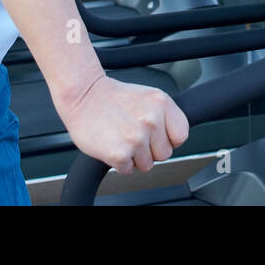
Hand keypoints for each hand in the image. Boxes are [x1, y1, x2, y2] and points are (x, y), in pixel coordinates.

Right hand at [57, 74, 189, 173]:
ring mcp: (136, 138)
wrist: (83, 95)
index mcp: (162, 103)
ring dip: (134, 157)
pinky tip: (113, 144)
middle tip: (134, 135)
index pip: (181, 135)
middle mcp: (151, 120)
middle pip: (165, 153)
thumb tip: (175, 137)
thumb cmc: (113, 98)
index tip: (157, 135)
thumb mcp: (148, 97)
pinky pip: (128, 169)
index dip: (168, 138)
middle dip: (150, 149)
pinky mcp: (119, 153)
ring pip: (147, 164)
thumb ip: (164, 116)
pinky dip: (119, 162)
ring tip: (121, 137)